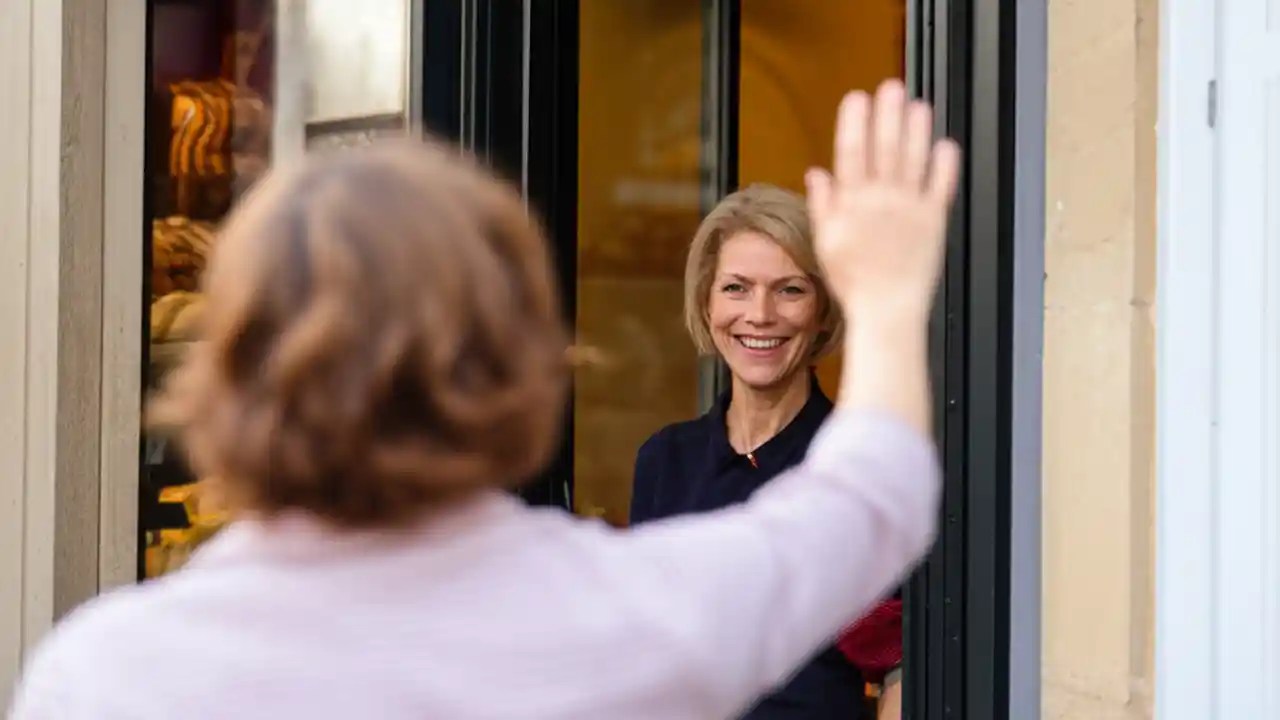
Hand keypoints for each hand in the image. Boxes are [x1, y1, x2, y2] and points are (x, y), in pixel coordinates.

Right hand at [805, 79, 959, 327]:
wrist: (887, 310)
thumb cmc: (855, 282)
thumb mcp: (825, 242)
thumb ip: (823, 204)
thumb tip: (816, 174)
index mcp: (852, 205)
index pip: (851, 153)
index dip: (854, 123)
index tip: (857, 99)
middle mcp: (881, 202)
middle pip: (885, 148)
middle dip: (888, 115)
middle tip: (891, 88)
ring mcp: (910, 209)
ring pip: (914, 159)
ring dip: (917, 130)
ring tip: (918, 106)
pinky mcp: (934, 220)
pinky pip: (941, 185)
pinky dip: (944, 163)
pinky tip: (944, 144)